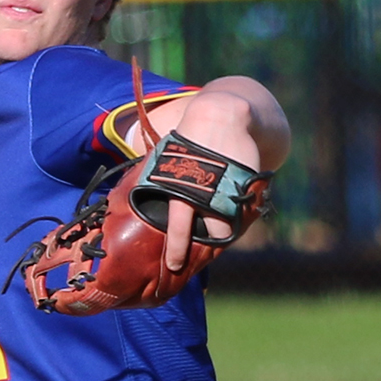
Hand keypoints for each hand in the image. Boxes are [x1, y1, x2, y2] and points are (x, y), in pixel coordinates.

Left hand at [161, 93, 259, 270]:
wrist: (221, 115)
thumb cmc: (187, 141)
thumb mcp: (165, 161)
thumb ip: (158, 184)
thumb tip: (131, 204)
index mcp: (182, 188)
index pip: (180, 227)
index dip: (178, 249)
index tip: (175, 265)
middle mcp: (207, 192)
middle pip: (213, 233)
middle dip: (209, 248)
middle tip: (204, 257)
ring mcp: (230, 189)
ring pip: (230, 224)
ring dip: (225, 229)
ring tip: (220, 229)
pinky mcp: (249, 185)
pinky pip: (245, 210)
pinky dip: (240, 214)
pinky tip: (234, 212)